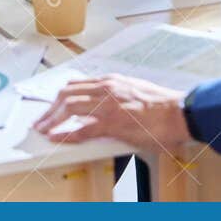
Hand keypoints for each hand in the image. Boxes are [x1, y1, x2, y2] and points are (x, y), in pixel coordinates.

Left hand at [31, 75, 192, 154]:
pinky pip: (83, 128)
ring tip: (43, 130)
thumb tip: (102, 105)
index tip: (50, 108)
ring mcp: (108, 104)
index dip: (58, 98)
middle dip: (49, 108)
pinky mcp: (113, 122)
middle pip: (66, 94)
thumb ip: (115, 95)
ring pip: (69, 107)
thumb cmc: (161, 105)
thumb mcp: (133, 90)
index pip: (75, 85)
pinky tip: (57, 138)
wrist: (179, 112)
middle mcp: (106, 88)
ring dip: (52, 120)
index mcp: (110, 81)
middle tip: (41, 121)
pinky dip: (66, 134)